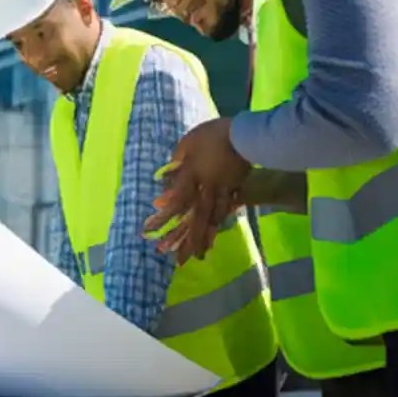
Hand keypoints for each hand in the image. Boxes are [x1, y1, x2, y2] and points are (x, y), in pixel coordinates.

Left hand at [143, 117, 250, 264]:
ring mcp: (223, 191)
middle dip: (186, 241)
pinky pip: (225, 212)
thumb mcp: (189, 142)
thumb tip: (167, 176)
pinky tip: (213, 235)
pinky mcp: (235, 190)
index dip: (164, 216)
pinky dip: (218, 225)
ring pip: (212, 220)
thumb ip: (177, 160)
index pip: (176, 200)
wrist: (246, 134)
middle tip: (178, 262)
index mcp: (193, 175)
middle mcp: (207, 188)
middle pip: (195, 218)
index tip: (151, 230)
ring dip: (203, 238)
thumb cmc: (214, 134)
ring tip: (197, 256)